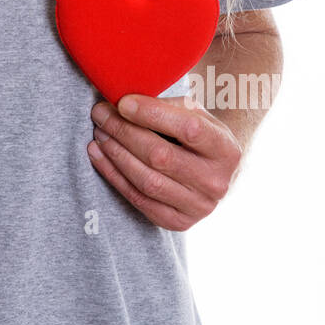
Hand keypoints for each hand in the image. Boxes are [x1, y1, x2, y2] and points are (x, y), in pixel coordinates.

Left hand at [87, 94, 242, 229]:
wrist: (215, 173)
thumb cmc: (198, 135)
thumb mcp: (194, 114)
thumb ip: (166, 107)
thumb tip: (123, 103)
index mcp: (226, 150)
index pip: (188, 129)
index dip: (151, 114)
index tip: (122, 102)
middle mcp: (216, 182)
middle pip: (161, 156)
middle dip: (124, 132)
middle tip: (101, 115)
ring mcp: (199, 206)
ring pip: (147, 180)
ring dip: (115, 154)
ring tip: (99, 133)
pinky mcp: (178, 222)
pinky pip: (139, 200)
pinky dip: (113, 176)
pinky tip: (99, 155)